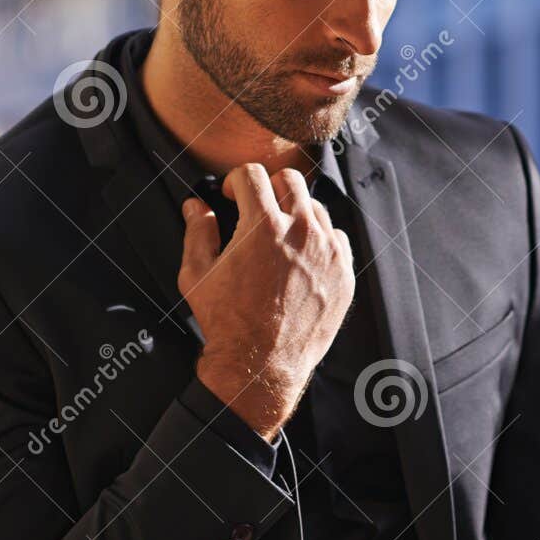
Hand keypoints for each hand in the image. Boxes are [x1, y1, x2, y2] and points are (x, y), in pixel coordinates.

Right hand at [178, 162, 354, 440]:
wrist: (261, 366)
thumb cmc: (226, 322)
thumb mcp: (197, 275)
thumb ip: (197, 232)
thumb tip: (194, 205)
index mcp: (263, 226)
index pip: (253, 174)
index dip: (236, 180)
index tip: (232, 194)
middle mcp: (302, 232)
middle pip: (290, 180)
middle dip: (268, 186)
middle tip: (256, 205)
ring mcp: (328, 252)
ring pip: (316, 208)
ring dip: (295, 212)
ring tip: (278, 235)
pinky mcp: (344, 273)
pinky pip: (336, 238)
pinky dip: (319, 239)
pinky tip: (301, 256)